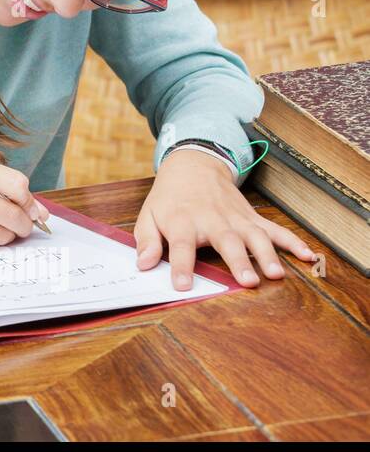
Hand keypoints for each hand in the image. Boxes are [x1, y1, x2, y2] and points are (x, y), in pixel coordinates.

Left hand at [134, 148, 318, 289]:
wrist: (193, 166)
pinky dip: (293, 241)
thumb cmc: (169, 198)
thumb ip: (147, 241)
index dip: (181, 266)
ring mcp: (236, 219)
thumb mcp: (148, 216)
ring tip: (276, 274)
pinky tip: (308, 256)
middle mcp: (212, 220)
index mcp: (182, 221)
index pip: (181, 245)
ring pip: (255, 236)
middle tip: (248, 282)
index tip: (182, 286)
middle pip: (226, 241)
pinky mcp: (252, 218)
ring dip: (268, 254)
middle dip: (238, 261)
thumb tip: (144, 265)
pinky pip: (275, 229)